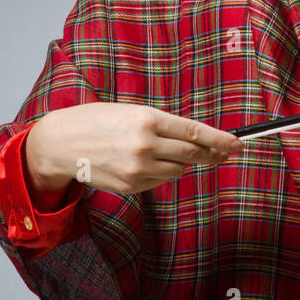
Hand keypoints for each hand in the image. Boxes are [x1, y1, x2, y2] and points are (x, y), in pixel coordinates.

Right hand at [25, 102, 243, 196]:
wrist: (61, 143)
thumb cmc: (97, 121)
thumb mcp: (131, 112)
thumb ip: (162, 125)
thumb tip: (196, 139)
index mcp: (147, 120)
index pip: (194, 132)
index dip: (220, 140)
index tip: (238, 144)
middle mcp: (145, 146)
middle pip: (192, 155)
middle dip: (212, 154)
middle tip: (226, 152)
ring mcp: (138, 169)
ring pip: (178, 170)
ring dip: (181, 163)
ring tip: (163, 150)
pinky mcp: (131, 187)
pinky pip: (159, 181)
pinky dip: (160, 172)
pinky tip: (143, 162)